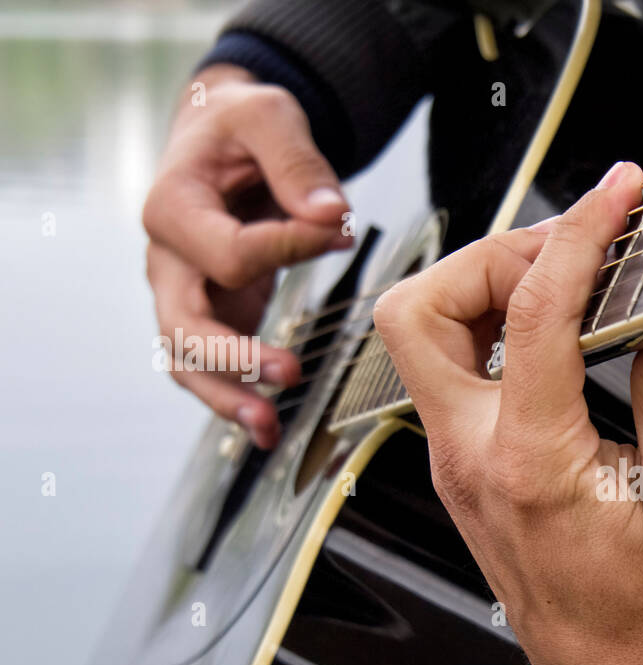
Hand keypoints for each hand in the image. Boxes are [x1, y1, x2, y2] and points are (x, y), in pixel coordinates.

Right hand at [142, 64, 352, 448]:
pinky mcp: (211, 314)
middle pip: (183, 325)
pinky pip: (211, 368)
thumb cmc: (243, 127)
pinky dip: (235, 399)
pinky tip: (269, 432)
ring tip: (269, 429)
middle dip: (233, 356)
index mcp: (172, 207)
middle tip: (289, 372)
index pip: (230, 252)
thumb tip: (329, 215)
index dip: (287, 247)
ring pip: (187, 361)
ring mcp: (184, 293)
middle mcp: (167, 259)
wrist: (222, 138)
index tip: (338, 230)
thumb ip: (297, 164)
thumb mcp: (269, 117)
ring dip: (227, 397)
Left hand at [375, 162, 642, 664]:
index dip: (579, 235)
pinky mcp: (468, 475)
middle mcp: (474, 461)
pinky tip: (556, 333)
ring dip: (483, 291)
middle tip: (569, 249)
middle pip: (419, 312)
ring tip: (568, 281)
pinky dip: (492, 332)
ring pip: (423, 341)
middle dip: (488, 255)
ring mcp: (460, 469)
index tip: (617, 194)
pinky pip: (451, 377)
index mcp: (533, 465)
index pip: (535, 313)